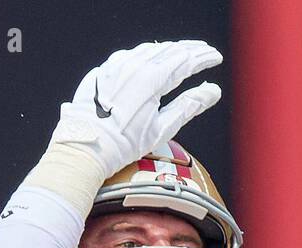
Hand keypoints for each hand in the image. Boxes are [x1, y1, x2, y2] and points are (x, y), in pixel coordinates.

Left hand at [50, 40, 221, 179]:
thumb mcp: (163, 128)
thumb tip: (212, 91)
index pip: (184, 61)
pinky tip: (151, 57)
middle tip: (204, 50)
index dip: (203, 58)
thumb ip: (189, 106)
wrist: (86, 145)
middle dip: (190, 49)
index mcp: (151, 80)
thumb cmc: (124, 143)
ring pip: (149, 49)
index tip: (215, 56)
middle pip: (169, 50)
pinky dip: (147, 54)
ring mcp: (117, 66)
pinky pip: (131, 54)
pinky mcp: (105, 70)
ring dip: (169, 49)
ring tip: (183, 51)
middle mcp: (134, 66)